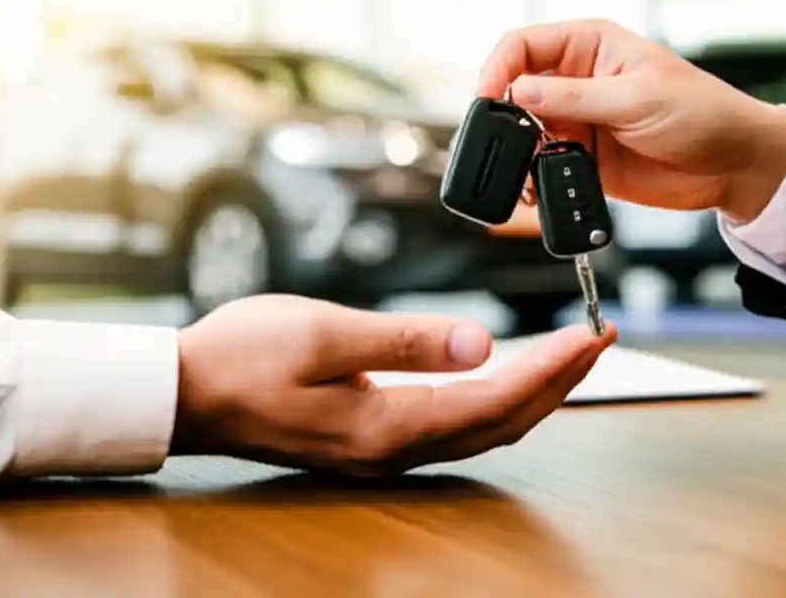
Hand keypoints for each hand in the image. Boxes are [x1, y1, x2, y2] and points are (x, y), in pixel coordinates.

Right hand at [171, 294, 615, 475]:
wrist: (186, 393)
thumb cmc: (242, 358)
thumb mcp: (323, 334)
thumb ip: (405, 341)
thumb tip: (480, 344)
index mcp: (386, 426)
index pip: (495, 400)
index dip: (552, 370)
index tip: (593, 335)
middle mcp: (393, 451)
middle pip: (502, 423)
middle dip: (557, 383)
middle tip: (599, 340)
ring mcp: (383, 451)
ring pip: (482, 428)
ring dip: (531, 392)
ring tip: (567, 356)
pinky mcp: (372, 438)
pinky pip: (455, 425)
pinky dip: (494, 398)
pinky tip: (505, 374)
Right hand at [476, 19, 785, 221]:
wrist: (734, 165)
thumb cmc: (704, 112)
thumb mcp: (637, 99)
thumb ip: (575, 98)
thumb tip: (519, 92)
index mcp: (591, 46)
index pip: (523, 45)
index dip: (498, 69)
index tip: (489, 99)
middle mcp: (578, 80)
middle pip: (515, 88)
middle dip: (501, 113)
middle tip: (499, 140)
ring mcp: (578, 120)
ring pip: (523, 131)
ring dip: (516, 150)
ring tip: (521, 167)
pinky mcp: (583, 158)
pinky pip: (542, 164)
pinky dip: (532, 177)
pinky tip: (536, 185)